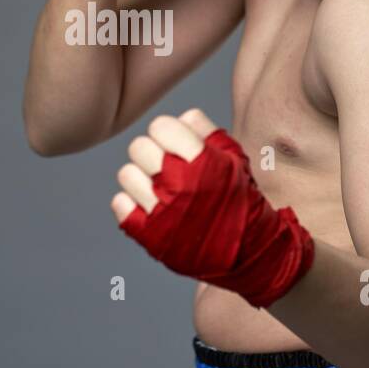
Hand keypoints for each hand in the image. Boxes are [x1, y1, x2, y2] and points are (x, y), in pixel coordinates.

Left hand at [111, 108, 314, 308]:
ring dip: (141, 178)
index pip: (160, 126)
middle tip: (166, 166)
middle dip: (152, 152)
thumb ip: (207, 131)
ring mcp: (163, 212)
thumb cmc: (241, 200)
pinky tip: (149, 206)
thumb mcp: (235, 158)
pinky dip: (131, 203)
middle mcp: (180, 184)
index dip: (167, 132)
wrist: (248, 251)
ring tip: (158, 187)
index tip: (176, 144)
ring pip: (127, 173)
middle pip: (139, 147)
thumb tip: (182, 115)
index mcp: (202, 161)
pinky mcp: (149, 235)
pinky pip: (119, 203)